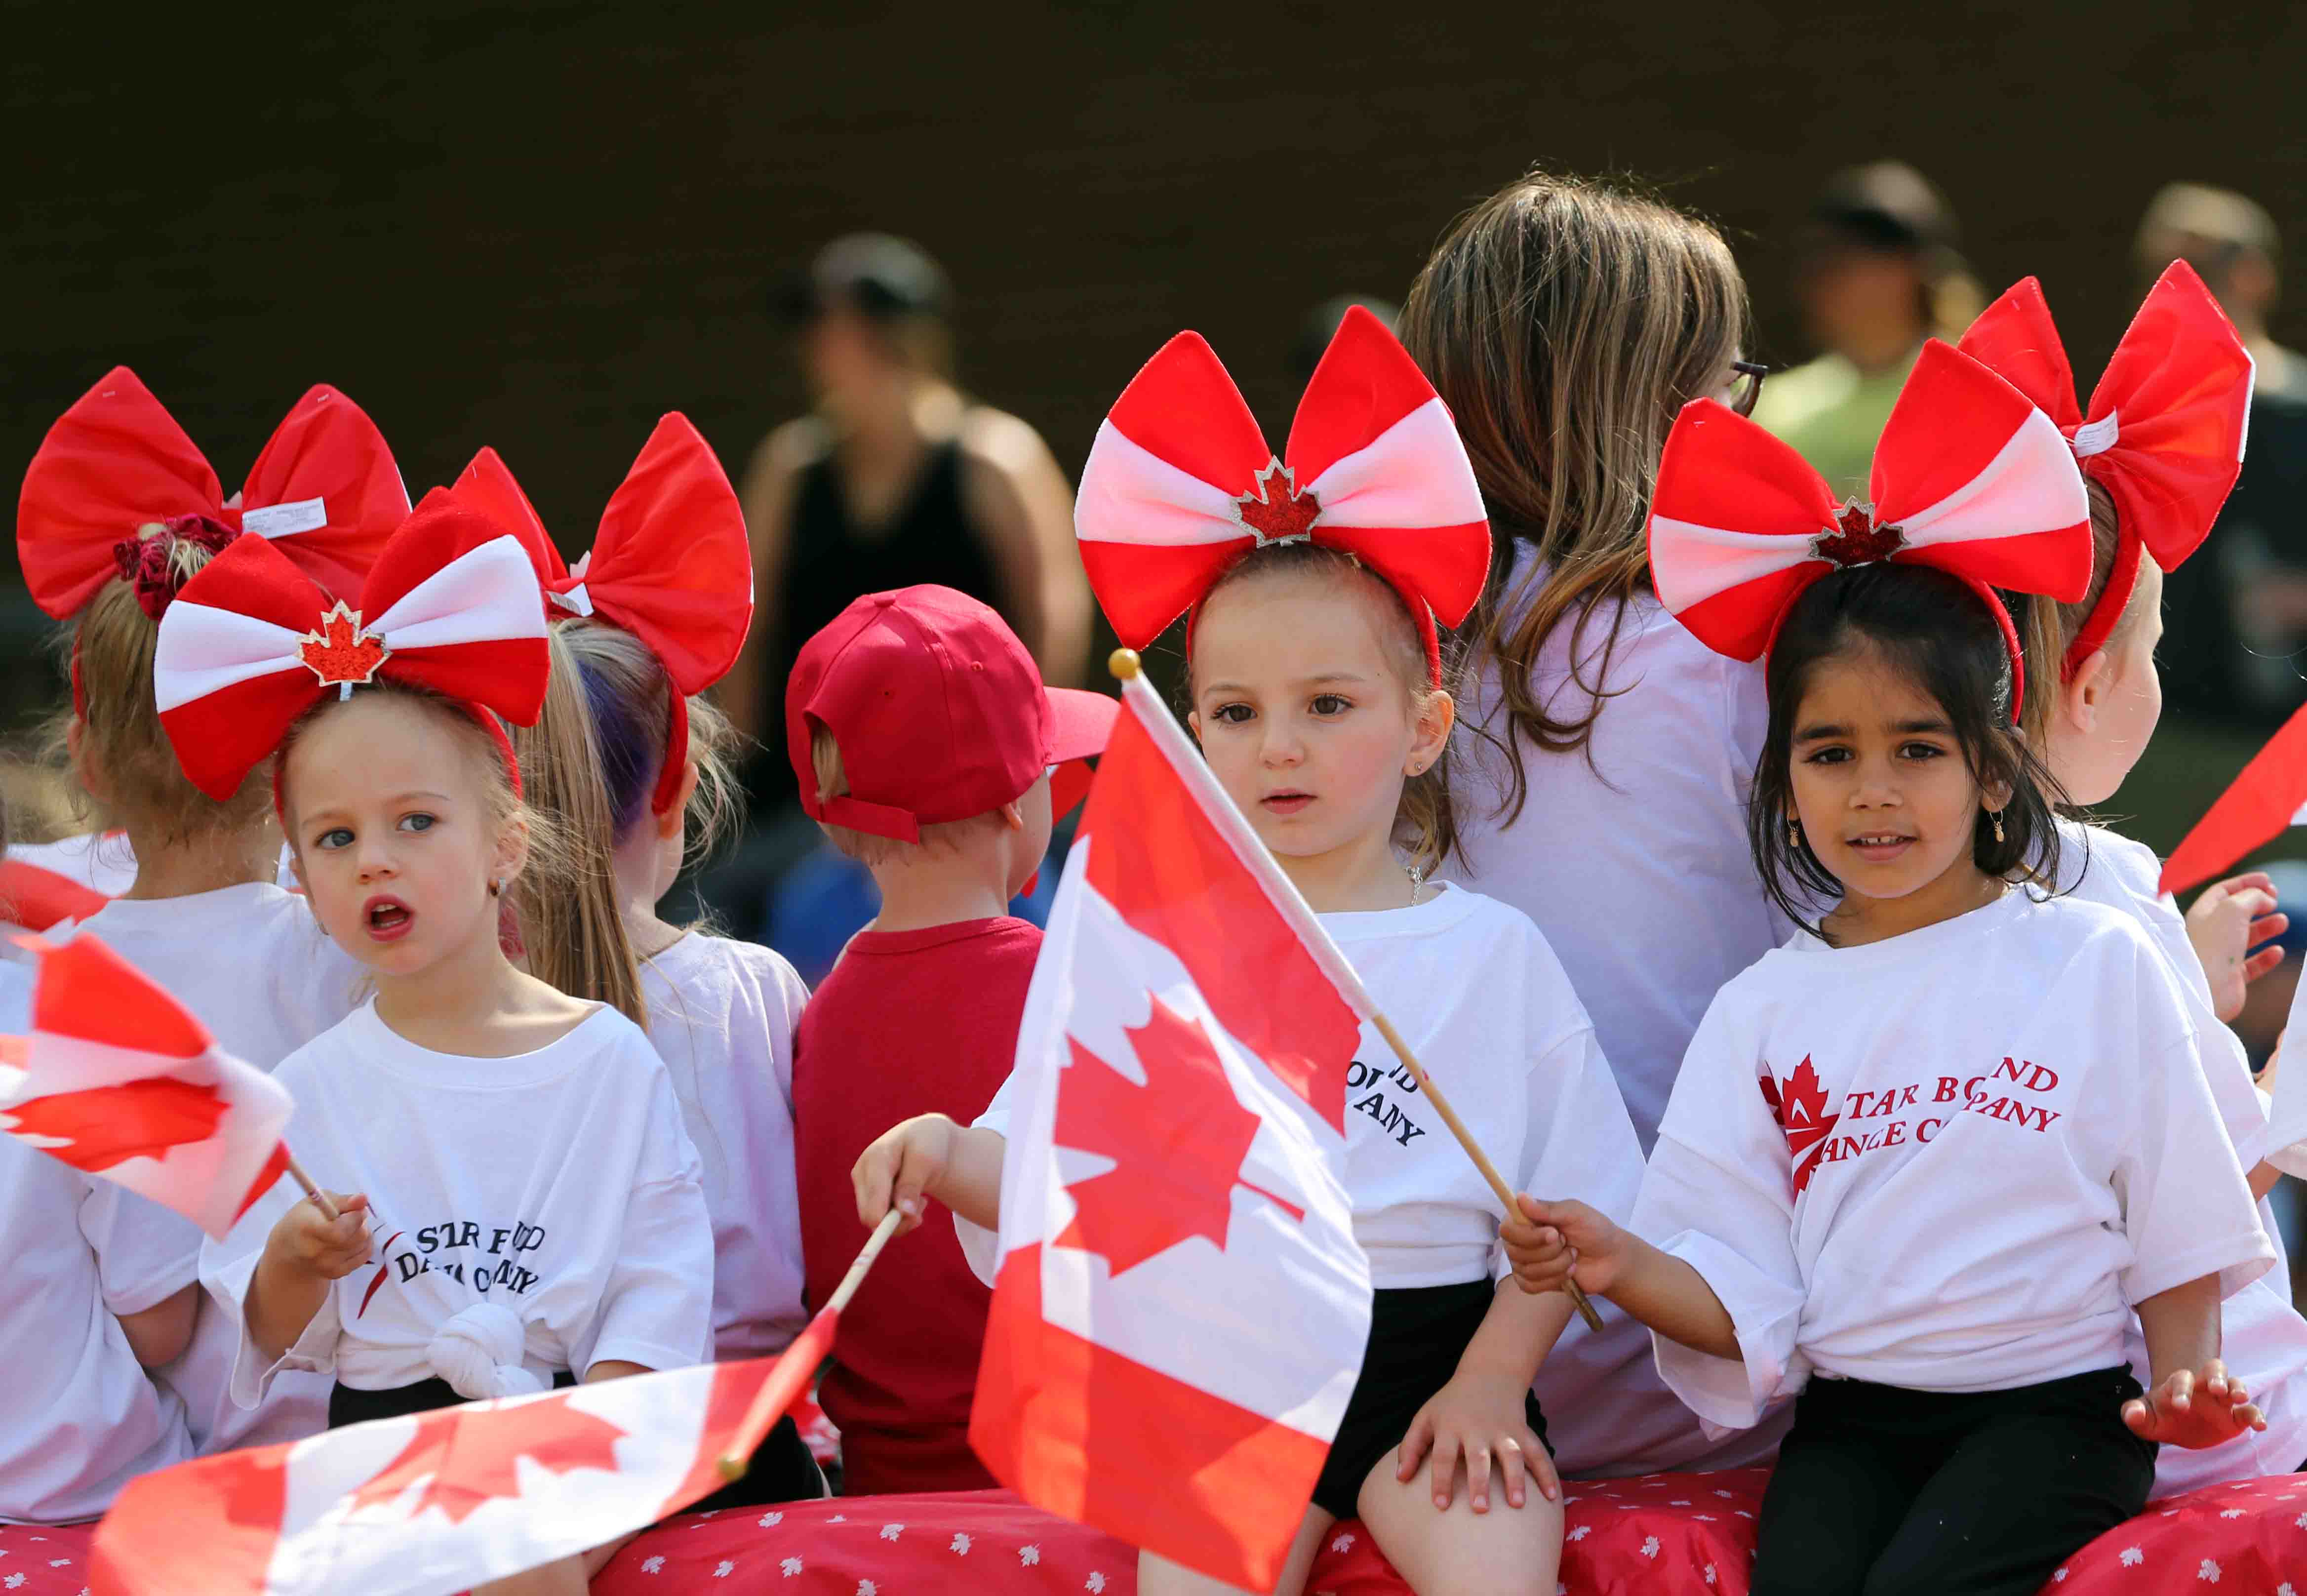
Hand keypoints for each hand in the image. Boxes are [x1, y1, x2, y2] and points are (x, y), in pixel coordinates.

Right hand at [265, 1192, 372, 1281]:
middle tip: (351, 1216)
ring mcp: (326, 1265)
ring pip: (364, 1244)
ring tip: (348, 1227)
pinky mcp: (336, 1273)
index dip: (354, 1217)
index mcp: (307, 1229)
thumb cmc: (303, 1219)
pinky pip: (365, 1255)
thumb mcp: (318, 1201)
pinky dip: (364, 1244)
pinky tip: (351, 1238)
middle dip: (361, 1222)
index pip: (339, 1230)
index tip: (353, 1209)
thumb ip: (343, 1200)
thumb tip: (363, 1199)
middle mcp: (316, 1252)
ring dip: (363, 1232)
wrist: (289, 1249)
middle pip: (358, 1236)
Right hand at [853, 1114, 957, 1236]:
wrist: (923, 1139)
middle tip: (923, 1209)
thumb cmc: (926, 1144)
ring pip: (876, 1222)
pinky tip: (912, 1202)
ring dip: (902, 1218)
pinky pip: (880, 1222)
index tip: (908, 1225)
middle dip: (899, 1220)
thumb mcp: (926, 1159)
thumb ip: (912, 1184)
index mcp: (875, 1157)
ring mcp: (863, 1186)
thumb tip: (903, 1213)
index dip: (884, 1218)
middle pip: (871, 1214)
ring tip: (921, 1200)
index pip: (874, 1194)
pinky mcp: (867, 1197)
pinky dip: (899, 1218)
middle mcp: (862, 1173)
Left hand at [1395, 1366, 1557, 1511]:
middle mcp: (1477, 1429)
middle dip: (1479, 1482)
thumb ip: (1410, 1447)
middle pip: (1477, 1457)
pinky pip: (1537, 1452)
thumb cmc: (1450, 1404)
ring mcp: (1502, 1429)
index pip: (1442, 1455)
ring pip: (1511, 1454)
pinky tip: (1552, 1496)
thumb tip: (1399, 1479)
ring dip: (1515, 1479)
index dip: (1440, 1480)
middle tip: (1479, 1508)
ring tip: (1516, 1505)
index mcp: (1450, 1426)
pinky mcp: (1522, 1430)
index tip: (1440, 1506)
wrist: (1487, 1374)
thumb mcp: (1425, 1417)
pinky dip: (1546, 1473)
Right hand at [1502, 1195, 1628, 1296]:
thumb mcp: (1575, 1213)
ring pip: (1527, 1270)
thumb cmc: (1593, 1230)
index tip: (1554, 1233)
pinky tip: (1568, 1273)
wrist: (1611, 1259)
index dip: (1528, 1235)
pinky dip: (1554, 1280)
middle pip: (1515, 1252)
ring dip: (1557, 1265)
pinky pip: (1530, 1286)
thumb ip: (1548, 1209)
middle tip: (1568, 1243)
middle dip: (1549, 1251)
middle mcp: (1520, 1241)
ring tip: (1573, 1256)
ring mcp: (1525, 1263)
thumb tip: (1519, 1197)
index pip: (1507, 1229)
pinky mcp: (1533, 1282)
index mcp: (1526, 1219)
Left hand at [2122, 1360, 2267, 1448]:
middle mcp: (2204, 1387)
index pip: (2182, 1379)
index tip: (2180, 1407)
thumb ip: (2134, 1414)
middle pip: (2214, 1369)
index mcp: (2180, 1383)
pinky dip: (2257, 1416)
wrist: (2178, 1425)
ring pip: (2235, 1384)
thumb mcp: (2145, 1419)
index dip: (2181, 1390)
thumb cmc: (2160, 1416)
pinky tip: (2260, 1426)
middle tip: (2215, 1388)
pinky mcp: (2236, 1417)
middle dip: (2216, 1376)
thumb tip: (2132, 1413)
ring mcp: (2222, 1400)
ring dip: (2238, 1388)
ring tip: (2238, 1398)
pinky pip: (2250, 1412)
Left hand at [2186, 873, 2286, 1023]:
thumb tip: (2265, 897)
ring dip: (2266, 928)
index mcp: (2201, 914)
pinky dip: (2266, 957)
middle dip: (2257, 904)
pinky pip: (2251, 964)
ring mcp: (2220, 956)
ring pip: (2246, 938)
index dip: (2245, 883)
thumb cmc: (2213, 946)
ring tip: (2282, 922)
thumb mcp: (2233, 909)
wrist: (2205, 990)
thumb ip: (2251, 897)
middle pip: (2236, 914)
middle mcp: (2208, 934)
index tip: (2268, 880)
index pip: (2223, 892)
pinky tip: (2277, 951)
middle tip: (2276, 900)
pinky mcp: (2230, 978)